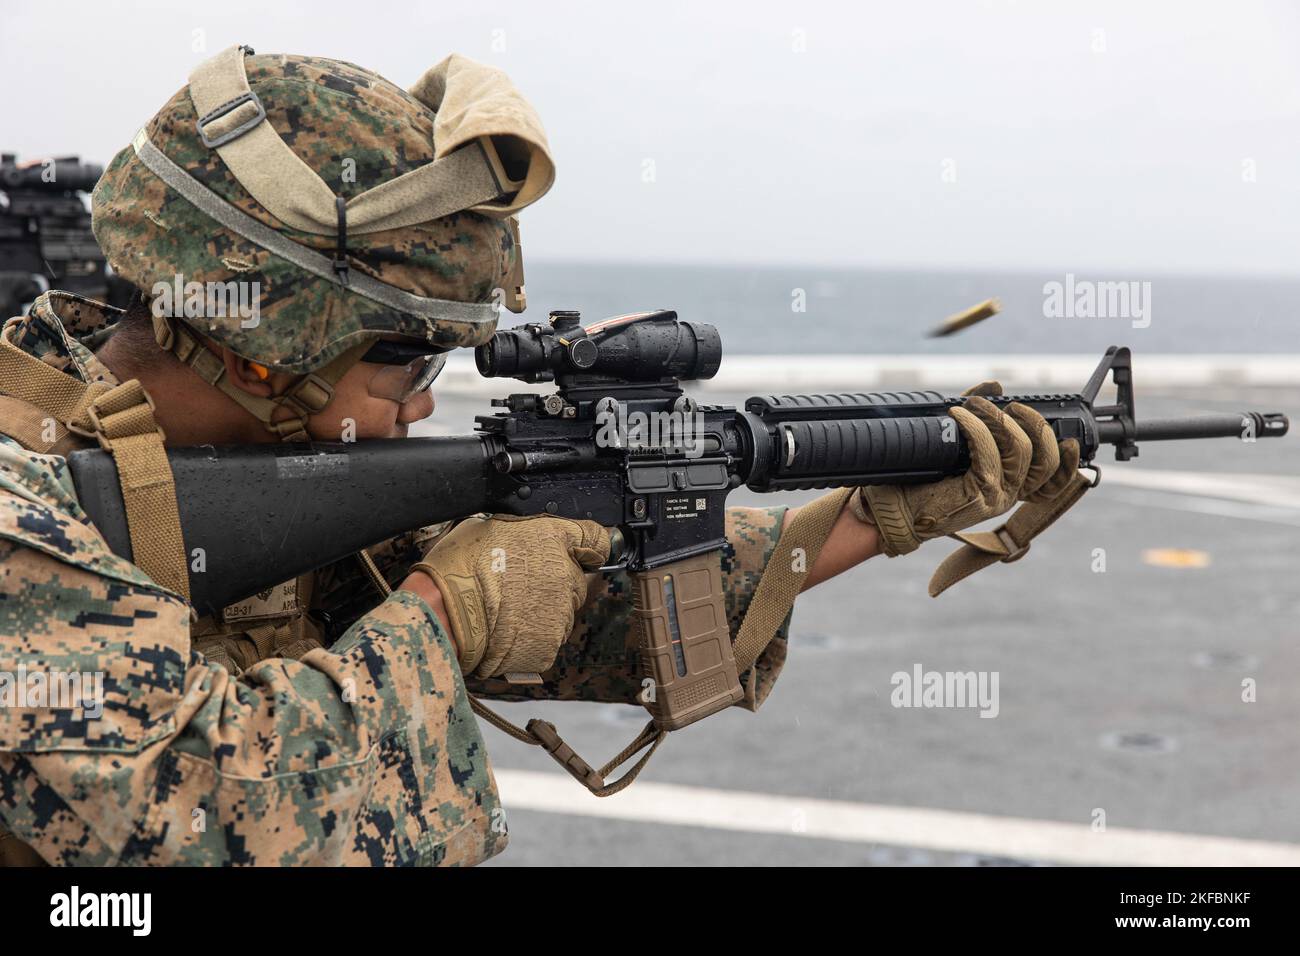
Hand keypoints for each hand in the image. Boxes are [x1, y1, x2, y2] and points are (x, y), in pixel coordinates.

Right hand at [409, 515, 609, 677]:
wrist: (442, 614)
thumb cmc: (455, 568)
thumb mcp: (486, 526)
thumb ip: (519, 533)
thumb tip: (523, 538)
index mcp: (551, 538)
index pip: (594, 538)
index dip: (590, 546)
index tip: (587, 553)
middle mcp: (564, 574)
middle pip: (576, 581)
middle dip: (554, 584)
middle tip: (519, 588)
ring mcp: (560, 613)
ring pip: (562, 613)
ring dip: (542, 613)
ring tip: (505, 613)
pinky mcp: (549, 645)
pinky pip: (547, 640)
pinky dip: (531, 639)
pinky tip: (505, 633)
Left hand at [856, 382, 1080, 555]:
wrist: (889, 507)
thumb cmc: (918, 478)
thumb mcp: (955, 443)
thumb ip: (978, 417)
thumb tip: (995, 386)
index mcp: (1008, 487)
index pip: (1054, 481)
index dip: (1068, 462)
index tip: (1069, 438)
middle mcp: (1008, 495)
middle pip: (1046, 461)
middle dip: (1034, 425)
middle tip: (1011, 406)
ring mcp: (996, 497)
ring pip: (1021, 452)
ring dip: (998, 418)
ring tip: (973, 404)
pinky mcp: (978, 495)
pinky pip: (990, 454)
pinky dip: (976, 427)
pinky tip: (959, 414)